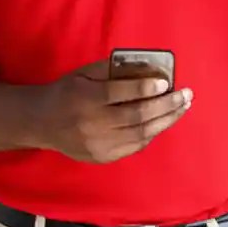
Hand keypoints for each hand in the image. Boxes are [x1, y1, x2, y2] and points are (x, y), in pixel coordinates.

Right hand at [27, 59, 192, 163]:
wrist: (42, 122)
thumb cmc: (66, 92)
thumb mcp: (83, 74)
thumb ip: (111, 70)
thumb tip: (147, 69)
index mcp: (85, 97)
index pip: (118, 93)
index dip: (144, 88)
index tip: (165, 82)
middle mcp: (92, 123)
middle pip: (136, 116)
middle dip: (165, 105)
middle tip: (185, 95)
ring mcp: (98, 144)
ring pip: (140, 134)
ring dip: (165, 120)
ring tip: (182, 108)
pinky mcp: (103, 157)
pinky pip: (134, 146)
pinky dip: (152, 133)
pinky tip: (163, 122)